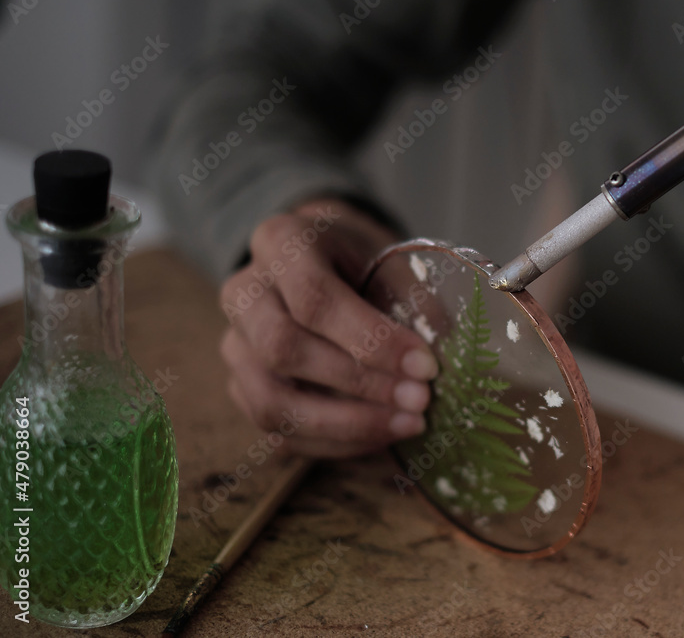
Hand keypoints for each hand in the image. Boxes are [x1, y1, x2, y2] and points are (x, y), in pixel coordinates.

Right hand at [219, 199, 437, 457]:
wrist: (327, 263)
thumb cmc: (365, 261)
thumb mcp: (392, 259)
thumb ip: (413, 301)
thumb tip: (444, 354)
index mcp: (281, 242)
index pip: (314, 298)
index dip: (371, 339)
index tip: (425, 366)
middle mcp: (244, 293)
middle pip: (283, 349)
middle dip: (359, 383)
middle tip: (420, 400)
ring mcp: (235, 344)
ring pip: (272, 402)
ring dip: (346, 424)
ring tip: (407, 426)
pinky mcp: (242, 389)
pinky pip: (279, 433)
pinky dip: (336, 443)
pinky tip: (384, 436)